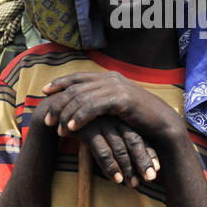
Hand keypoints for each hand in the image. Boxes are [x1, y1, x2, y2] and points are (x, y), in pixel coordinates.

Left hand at [40, 71, 181, 144]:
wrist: (162, 124)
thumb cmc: (139, 118)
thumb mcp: (117, 106)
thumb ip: (102, 101)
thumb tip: (84, 105)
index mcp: (109, 77)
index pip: (78, 77)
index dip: (59, 83)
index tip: (44, 92)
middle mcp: (111, 78)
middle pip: (75, 88)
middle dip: (58, 104)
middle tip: (47, 120)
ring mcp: (116, 87)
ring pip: (81, 98)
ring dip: (67, 115)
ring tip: (58, 130)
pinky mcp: (121, 99)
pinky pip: (93, 107)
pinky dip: (80, 117)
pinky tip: (72, 128)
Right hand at [74, 117, 159, 187]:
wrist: (54, 109)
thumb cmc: (81, 123)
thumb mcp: (100, 128)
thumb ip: (114, 139)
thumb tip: (129, 161)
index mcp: (119, 115)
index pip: (139, 135)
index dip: (148, 152)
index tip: (156, 170)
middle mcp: (113, 117)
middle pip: (134, 140)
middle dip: (143, 161)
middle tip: (151, 179)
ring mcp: (100, 121)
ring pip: (120, 147)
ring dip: (128, 168)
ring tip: (133, 185)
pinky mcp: (87, 128)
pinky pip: (102, 150)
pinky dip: (110, 166)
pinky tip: (116, 179)